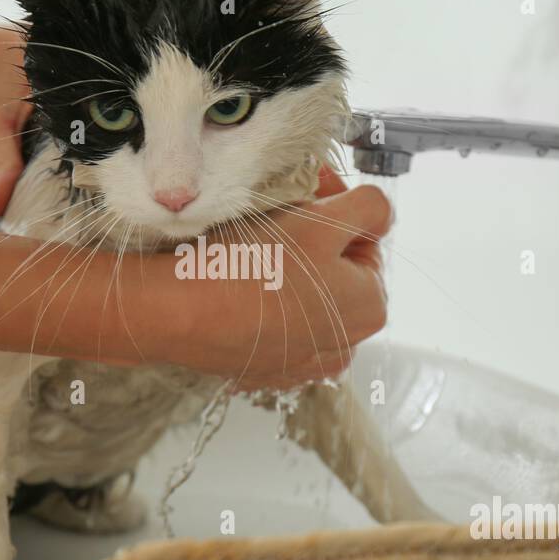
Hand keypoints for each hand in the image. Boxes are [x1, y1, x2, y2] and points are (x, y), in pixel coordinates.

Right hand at [169, 182, 390, 390]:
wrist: (179, 313)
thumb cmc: (253, 266)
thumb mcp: (323, 222)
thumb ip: (370, 209)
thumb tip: (379, 212)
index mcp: (371, 307)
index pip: (365, 239)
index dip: (335, 207)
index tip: (304, 191)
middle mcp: (344, 344)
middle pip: (336, 271)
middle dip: (313, 239)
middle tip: (277, 216)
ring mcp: (301, 362)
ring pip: (305, 297)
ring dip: (287, 270)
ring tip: (254, 249)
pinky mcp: (262, 368)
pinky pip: (273, 323)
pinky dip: (262, 299)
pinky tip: (238, 281)